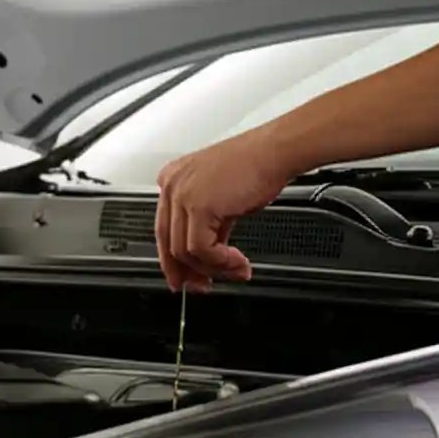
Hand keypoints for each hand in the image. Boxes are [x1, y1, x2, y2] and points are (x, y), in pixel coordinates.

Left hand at [154, 129, 296, 291]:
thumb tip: (206, 258)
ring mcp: (182, 195)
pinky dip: (220, 261)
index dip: (172, 260)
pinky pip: (201, 248)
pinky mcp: (199, 206)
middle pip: (168, 243)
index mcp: (172, 181)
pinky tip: (238, 261)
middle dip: (188, 271)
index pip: (163, 230)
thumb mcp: (222, 200)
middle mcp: (171, 186)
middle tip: (204, 285)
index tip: (182, 278)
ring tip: (236, 270)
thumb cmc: (256, 167)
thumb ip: (208, 227)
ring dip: (213, 267)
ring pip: (184, 250)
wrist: (276, 152)